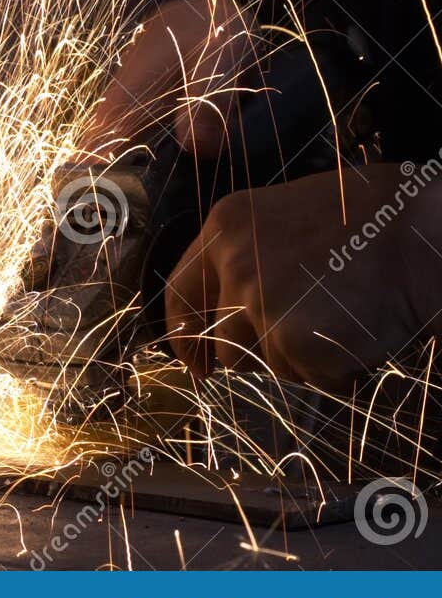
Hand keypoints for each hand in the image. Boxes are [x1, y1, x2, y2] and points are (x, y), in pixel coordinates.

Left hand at [164, 165, 441, 391]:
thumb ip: (243, 259)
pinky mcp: (297, 340)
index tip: (195, 362)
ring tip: (340, 317)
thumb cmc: (365, 222)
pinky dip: (339, 369)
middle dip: (260, 355)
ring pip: (267, 366)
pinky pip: (312, 378)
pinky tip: (360, 330)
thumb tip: (217, 316)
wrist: (422, 232)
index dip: (185, 337)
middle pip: (225, 344)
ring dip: (302, 359)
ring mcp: (262, 303)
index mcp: (223, 228)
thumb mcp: (281, 219)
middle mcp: (233, 265)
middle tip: (305, 332)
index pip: (179, 295)